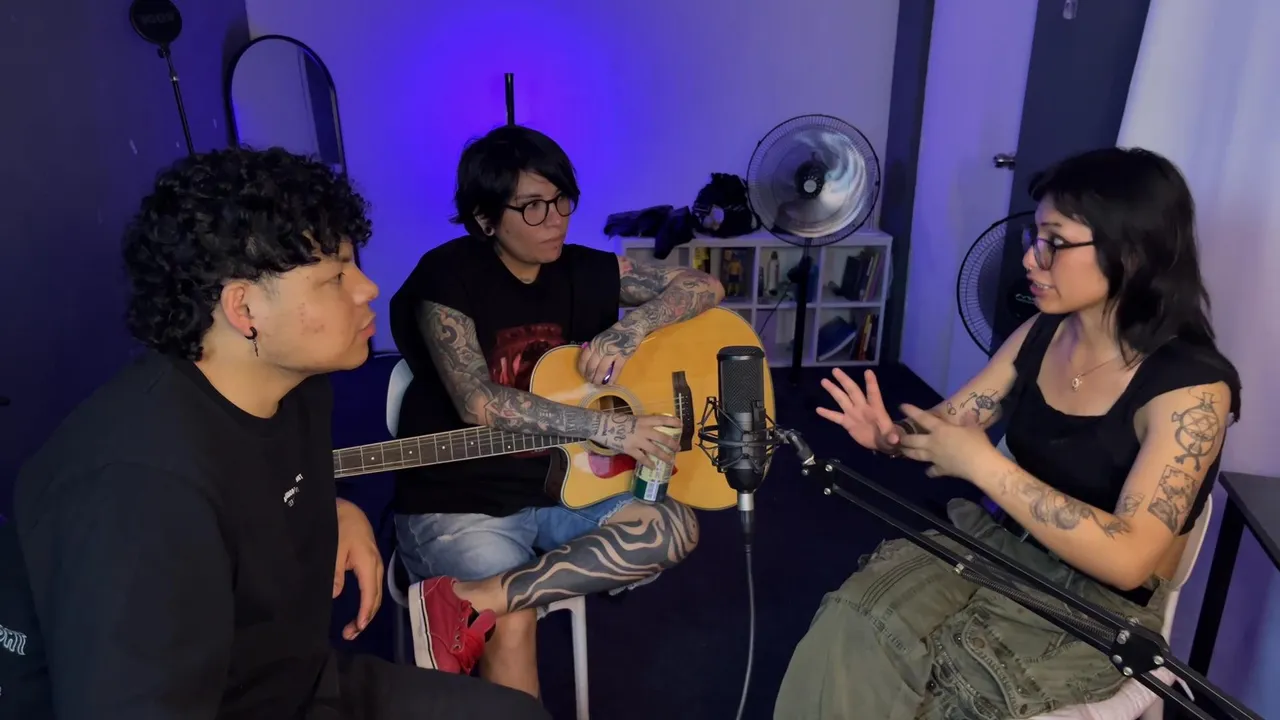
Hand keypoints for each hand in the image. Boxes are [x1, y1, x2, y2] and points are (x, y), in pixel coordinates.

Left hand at [334, 498, 382, 640]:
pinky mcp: (372, 565)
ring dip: (367, 612)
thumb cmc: (341, 527)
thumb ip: (335, 573)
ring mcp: (376, 565)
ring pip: (376, 594)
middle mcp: (376, 567)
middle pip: (376, 598)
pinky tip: (360, 611)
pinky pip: (373, 588)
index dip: (364, 613)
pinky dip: (368, 602)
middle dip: (365, 618)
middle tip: (350, 635)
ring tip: (354, 628)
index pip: (369, 594)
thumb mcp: (334, 549)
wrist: (349, 509)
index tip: (357, 629)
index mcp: (368, 564)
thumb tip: (336, 595)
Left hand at [578, 325, 641, 384]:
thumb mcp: (600, 338)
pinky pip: (616, 370)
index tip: (583, 375)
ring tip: (599, 384)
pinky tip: (610, 383)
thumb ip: (594, 349)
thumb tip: (588, 363)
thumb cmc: (615, 334)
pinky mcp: (623, 356)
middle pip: (592, 366)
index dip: (582, 369)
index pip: (584, 359)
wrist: (631, 328)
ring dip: (599, 379)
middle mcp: (601, 347)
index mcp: (594, 343)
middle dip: (590, 377)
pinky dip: (612, 378)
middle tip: (591, 382)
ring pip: (602, 370)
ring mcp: (612, 352)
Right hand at [592, 411, 679, 468]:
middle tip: (678, 448)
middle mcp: (644, 430)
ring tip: (671, 460)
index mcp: (644, 420)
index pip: (662, 420)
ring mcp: (638, 441)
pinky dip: (649, 463)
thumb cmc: (616, 421)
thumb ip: (643, 424)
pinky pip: (642, 458)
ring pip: (655, 450)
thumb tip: (652, 429)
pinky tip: (654, 467)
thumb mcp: (633, 418)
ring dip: (665, 456)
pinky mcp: (631, 450)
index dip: (673, 422)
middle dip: (672, 444)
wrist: (602, 426)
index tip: (681, 425)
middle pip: (663, 438)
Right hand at [816, 369, 900, 452]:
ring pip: (842, 399)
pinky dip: (827, 413)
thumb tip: (894, 439)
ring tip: (824, 381)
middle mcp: (863, 407)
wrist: (883, 443)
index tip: (868, 371)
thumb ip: (892, 437)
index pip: (873, 394)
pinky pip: (836, 417)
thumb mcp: (893, 438)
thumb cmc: (890, 437)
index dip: (871, 383)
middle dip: (845, 380)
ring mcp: (854, 414)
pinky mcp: (847, 423)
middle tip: (835, 370)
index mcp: (876, 409)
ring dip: (833, 390)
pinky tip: (818, 409)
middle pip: (853, 391)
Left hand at [895, 404, 996, 479]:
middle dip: (904, 438)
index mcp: (940, 430)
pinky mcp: (941, 469)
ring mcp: (935, 457)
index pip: (922, 418)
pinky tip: (928, 471)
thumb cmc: (976, 443)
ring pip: (916, 455)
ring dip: (908, 453)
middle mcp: (933, 443)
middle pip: (913, 440)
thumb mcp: (974, 428)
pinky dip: (929, 471)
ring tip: (902, 451)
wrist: (980, 465)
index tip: (902, 407)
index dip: (911, 411)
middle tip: (899, 437)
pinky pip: (932, 470)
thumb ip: (969, 420)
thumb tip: (969, 413)